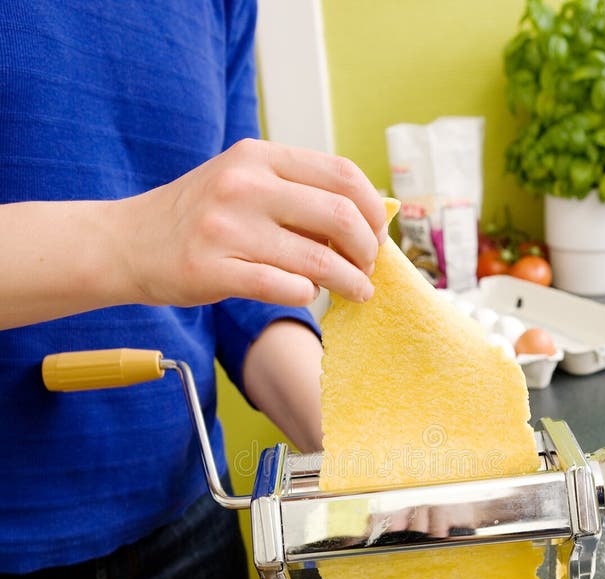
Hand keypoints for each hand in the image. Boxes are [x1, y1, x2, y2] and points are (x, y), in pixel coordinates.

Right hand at [118, 138, 386, 307]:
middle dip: (368, 250)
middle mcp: (244, 185)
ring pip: (318, 261)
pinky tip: (307, 295)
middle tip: (369, 268)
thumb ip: (296, 192)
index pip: (342, 174)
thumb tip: (365, 218)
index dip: (373, 209)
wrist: (127, 242)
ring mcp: (227, 228)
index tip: (378, 234)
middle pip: (339, 217)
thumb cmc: (198, 217)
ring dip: (350, 282)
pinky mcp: (212, 270)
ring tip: (358, 292)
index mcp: (258, 156)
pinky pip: (284, 288)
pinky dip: (307, 295)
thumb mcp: (243, 183)